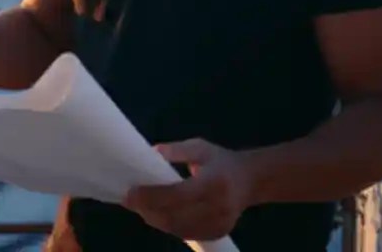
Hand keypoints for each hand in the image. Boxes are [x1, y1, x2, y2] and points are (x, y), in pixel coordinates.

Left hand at [124, 138, 254, 241]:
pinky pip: (186, 234)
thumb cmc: (221, 161)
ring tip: (140, 206)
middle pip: (174, 216)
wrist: (251, 180)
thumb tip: (151, 152)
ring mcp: (219, 224)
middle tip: (130, 200)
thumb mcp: (200, 147)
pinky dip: (168, 226)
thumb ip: (176, 151)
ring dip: (154, 219)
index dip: (151, 197)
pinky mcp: (217, 233)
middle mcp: (218, 207)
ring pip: (177, 229)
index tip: (130, 192)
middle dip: (147, 210)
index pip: (177, 195)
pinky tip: (157, 215)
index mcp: (214, 183)